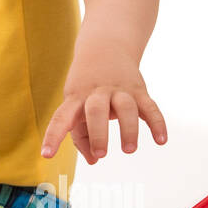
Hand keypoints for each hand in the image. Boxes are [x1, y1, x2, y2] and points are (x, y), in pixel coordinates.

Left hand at [40, 43, 167, 164]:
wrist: (105, 46)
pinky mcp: (139, 90)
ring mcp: (119, 90)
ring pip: (126, 107)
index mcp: (75, 98)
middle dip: (98, 133)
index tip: (46, 154)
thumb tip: (92, 160)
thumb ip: (81, 135)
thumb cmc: (86, 86)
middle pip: (95, 110)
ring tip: (129, 150)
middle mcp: (96, 93)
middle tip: (101, 155)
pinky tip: (161, 140)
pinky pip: (150, 107)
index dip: (53, 136)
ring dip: (128, 129)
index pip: (61, 118)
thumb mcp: (76, 105)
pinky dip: (157, 123)